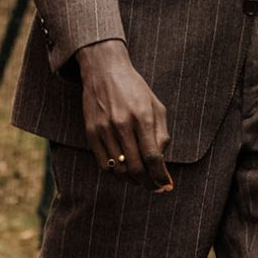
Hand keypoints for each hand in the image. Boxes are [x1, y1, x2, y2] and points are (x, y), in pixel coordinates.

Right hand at [75, 40, 172, 191]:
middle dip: (148, 183)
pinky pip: (103, 164)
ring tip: (141, 180)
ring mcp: (104, 129)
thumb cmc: (135, 89)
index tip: (166, 185)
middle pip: (136, 167)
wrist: (104, 70)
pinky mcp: (91, 132)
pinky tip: (124, 172)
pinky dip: (115, 174)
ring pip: (119, 169)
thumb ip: (161, 134)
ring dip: (132, 181)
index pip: (153, 157)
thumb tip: (162, 163)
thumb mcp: (156, 106)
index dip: (161, 176)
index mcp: (142, 117)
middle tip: (155, 187)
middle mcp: (122, 124)